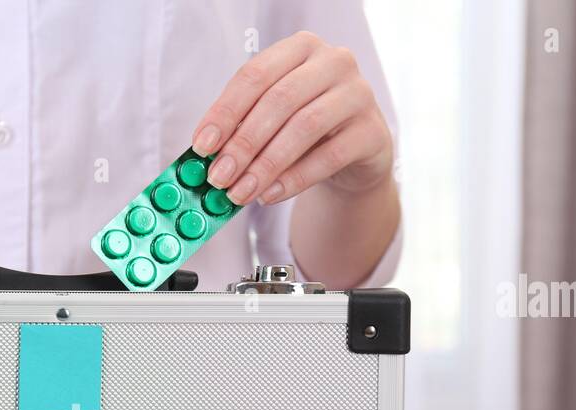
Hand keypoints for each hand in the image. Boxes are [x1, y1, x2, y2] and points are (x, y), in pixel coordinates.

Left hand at [192, 31, 393, 206]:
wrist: (354, 153)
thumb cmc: (305, 130)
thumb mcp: (272, 120)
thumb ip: (243, 128)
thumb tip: (208, 156)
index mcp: (300, 48)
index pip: (255, 75)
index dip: (225, 112)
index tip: (202, 145)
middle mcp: (333, 61)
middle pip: (278, 101)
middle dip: (243, 143)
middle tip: (219, 177)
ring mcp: (358, 93)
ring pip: (304, 127)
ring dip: (265, 165)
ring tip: (240, 192)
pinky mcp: (373, 131)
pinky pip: (329, 156)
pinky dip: (295, 179)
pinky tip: (270, 195)